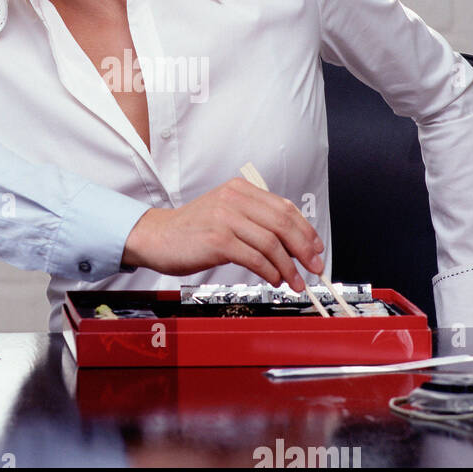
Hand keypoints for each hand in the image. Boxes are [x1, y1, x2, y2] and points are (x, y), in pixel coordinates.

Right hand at [121, 179, 324, 290]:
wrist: (156, 236)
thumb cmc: (193, 229)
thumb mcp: (225, 213)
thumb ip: (255, 220)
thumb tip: (294, 243)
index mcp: (239, 189)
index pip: (284, 208)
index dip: (306, 230)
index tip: (317, 249)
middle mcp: (233, 199)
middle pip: (283, 224)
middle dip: (304, 250)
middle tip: (314, 268)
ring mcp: (224, 218)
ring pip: (272, 243)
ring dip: (289, 268)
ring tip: (294, 282)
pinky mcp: (217, 240)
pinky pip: (255, 258)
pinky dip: (270, 272)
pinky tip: (273, 280)